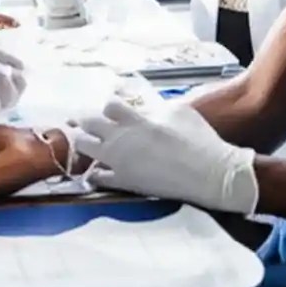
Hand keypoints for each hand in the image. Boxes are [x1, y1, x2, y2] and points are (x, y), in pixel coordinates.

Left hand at [73, 99, 257, 214]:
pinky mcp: (123, 181)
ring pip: (85, 147)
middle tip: (77, 119)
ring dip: (82, 141)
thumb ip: (155, 106)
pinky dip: (92, 172)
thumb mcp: (179, 111)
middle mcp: (121, 138)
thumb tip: (144, 105)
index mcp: (136, 119)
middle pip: (89, 122)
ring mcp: (119, 161)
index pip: (109, 105)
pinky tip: (94, 169)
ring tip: (82, 140)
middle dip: (82, 119)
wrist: (209, 174)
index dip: (109, 105)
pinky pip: (97, 177)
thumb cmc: (198, 139)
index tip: (110, 108)